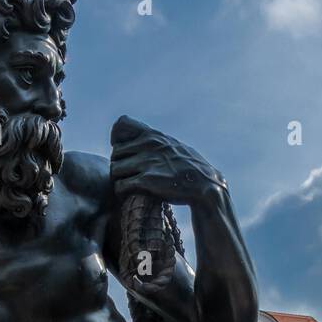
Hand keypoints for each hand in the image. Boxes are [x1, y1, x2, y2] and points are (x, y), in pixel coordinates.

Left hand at [110, 115, 226, 206]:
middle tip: (129, 176)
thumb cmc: (191, 170)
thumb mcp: (175, 147)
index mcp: (154, 135)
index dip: (118, 139)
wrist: (206, 187)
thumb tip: (146, 140)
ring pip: (115, 170)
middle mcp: (148, 145)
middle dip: (119, 165)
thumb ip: (159, 143)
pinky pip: (120, 186)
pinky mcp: (147, 181)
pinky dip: (122, 193)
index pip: (122, 125)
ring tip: (129, 187)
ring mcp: (147, 163)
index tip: (125, 153)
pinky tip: (130, 196)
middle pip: (115, 153)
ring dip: (119, 180)